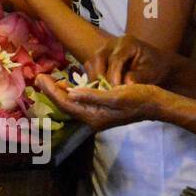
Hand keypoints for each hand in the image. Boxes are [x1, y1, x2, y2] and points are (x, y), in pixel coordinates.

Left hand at [34, 74, 167, 130]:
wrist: (157, 104)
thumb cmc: (139, 97)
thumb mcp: (116, 95)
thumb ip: (93, 96)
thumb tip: (71, 94)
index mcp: (94, 116)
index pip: (66, 103)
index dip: (51, 90)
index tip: (40, 77)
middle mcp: (93, 118)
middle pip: (65, 104)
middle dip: (51, 91)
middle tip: (39, 77)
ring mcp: (97, 114)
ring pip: (71, 103)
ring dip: (59, 91)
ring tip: (48, 79)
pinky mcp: (101, 108)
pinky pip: (80, 101)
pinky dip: (71, 92)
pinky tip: (68, 84)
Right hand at [84, 34, 177, 88]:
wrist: (154, 63)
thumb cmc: (155, 67)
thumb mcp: (151, 72)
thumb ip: (139, 77)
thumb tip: (126, 83)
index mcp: (127, 43)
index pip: (116, 58)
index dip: (114, 74)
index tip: (115, 89)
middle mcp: (112, 43)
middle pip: (99, 58)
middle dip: (101, 76)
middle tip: (106, 92)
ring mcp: (104, 50)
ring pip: (92, 62)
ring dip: (95, 78)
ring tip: (102, 93)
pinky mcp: (99, 58)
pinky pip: (90, 67)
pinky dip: (93, 79)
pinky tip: (100, 90)